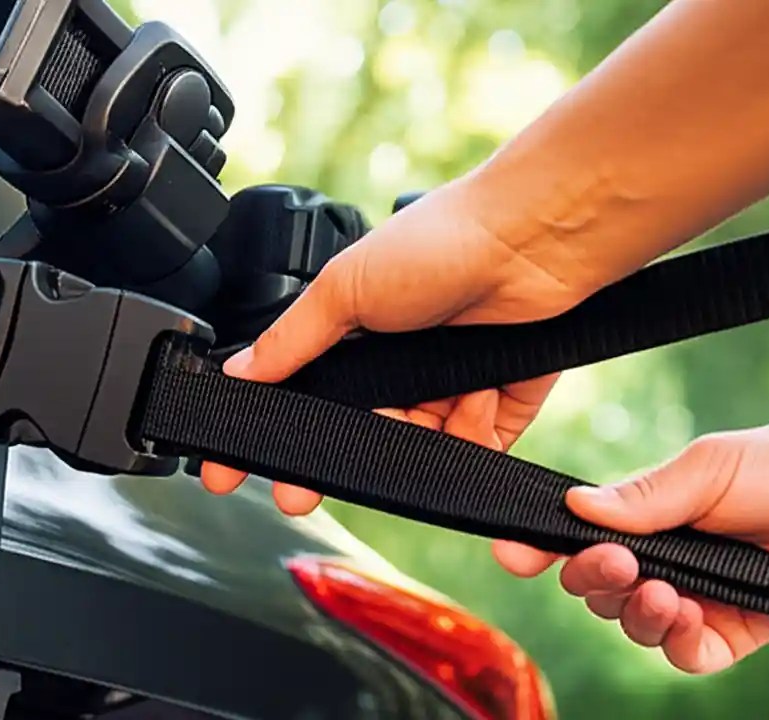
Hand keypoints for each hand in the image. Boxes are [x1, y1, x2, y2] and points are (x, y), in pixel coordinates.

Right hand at [200, 178, 590, 514]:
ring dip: (411, 447)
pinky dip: (468, 443)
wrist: (534, 239)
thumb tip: (236, 372)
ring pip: (414, 450)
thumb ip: (290, 340)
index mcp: (353, 334)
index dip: (273, 433)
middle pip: (357, 434)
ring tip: (424, 413)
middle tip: (298, 493)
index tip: (235, 470)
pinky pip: (472, 451)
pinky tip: (470, 406)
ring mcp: (445, 385)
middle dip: (335, 462)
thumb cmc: (439, 242)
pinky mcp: (496, 405)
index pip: (304, 397)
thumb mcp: (345, 289)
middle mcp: (396, 363)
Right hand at [495, 420, 768, 672]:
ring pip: (631, 623)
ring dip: (635, 612)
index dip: (538, 547)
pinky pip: (685, 655)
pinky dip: (677, 642)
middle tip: (616, 563)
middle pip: (593, 585)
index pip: (577, 535)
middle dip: (592, 577)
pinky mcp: (731, 633)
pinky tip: (689, 616)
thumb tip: (577, 506)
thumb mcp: (710, 465)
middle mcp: (661, 559)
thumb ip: (645, 493)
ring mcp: (694, 598)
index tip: (512, 553)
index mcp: (646, 514)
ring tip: (665, 592)